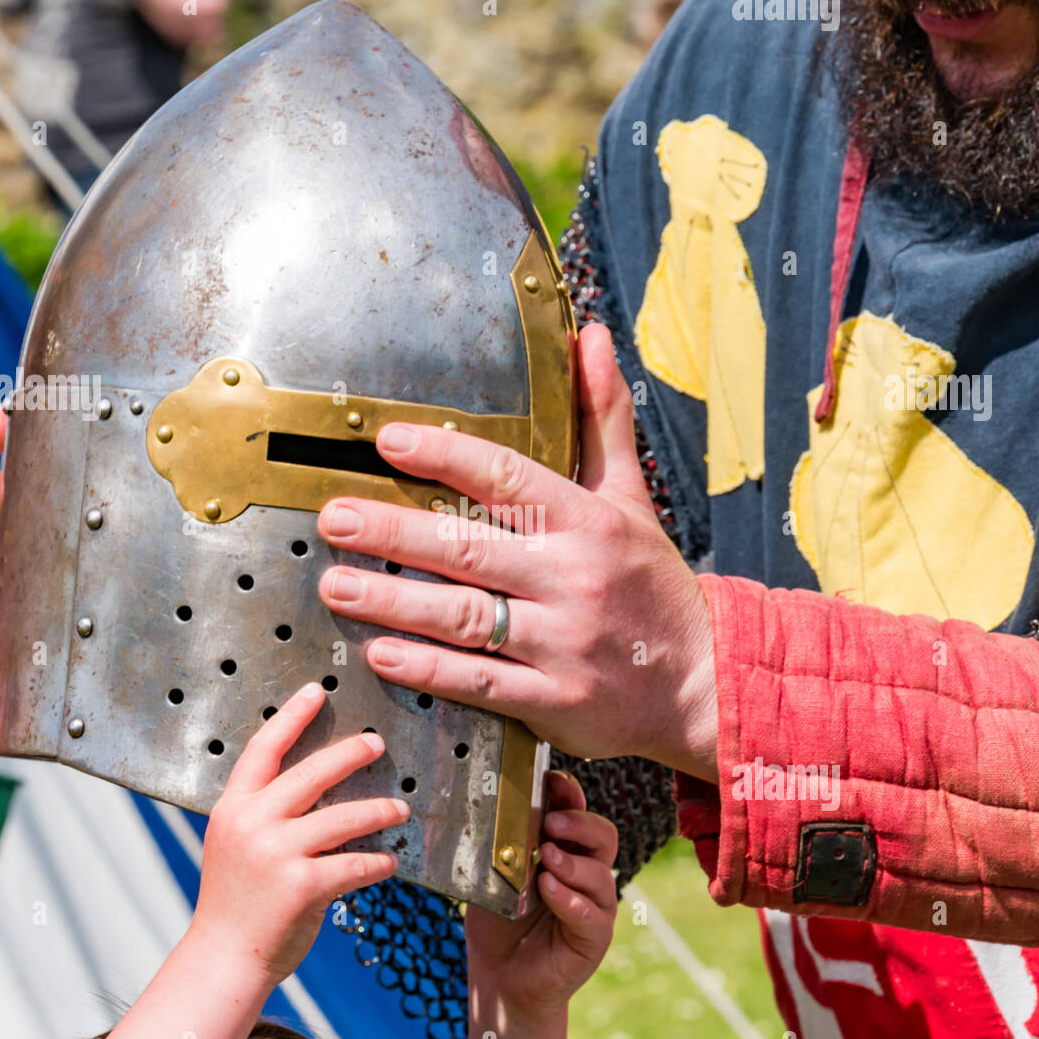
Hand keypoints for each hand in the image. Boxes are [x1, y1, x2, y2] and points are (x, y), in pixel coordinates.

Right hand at [195, 682, 406, 987]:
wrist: (223, 958)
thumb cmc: (236, 901)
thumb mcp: (235, 843)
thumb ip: (264, 812)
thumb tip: (316, 783)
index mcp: (234, 808)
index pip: (264, 748)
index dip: (292, 716)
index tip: (317, 691)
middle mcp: (252, 823)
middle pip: (312, 773)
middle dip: (351, 754)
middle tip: (376, 744)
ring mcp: (276, 854)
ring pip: (343, 817)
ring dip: (378, 809)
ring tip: (399, 808)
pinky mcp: (302, 886)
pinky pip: (354, 863)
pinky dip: (377, 862)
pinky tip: (390, 861)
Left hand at [316, 322, 717, 777]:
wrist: (703, 682)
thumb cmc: (654, 586)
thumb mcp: (632, 499)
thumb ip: (602, 420)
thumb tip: (590, 338)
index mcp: (590, 523)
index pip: (507, 479)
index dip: (444, 456)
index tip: (389, 442)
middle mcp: (573, 578)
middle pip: (469, 548)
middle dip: (394, 532)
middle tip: (335, 519)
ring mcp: (562, 642)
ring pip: (464, 615)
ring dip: (394, 601)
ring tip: (337, 585)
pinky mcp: (554, 700)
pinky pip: (480, 681)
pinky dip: (428, 669)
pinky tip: (381, 654)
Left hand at [464, 770, 616, 1018]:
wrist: (500, 977)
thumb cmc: (499, 921)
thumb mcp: (496, 876)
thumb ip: (505, 848)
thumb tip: (497, 812)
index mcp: (566, 850)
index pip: (579, 812)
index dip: (570, 794)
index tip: (551, 781)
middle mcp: (586, 873)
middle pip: (603, 835)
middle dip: (579, 822)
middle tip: (552, 823)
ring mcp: (594, 906)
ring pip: (601, 873)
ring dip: (573, 862)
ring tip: (546, 859)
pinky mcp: (593, 938)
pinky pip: (592, 914)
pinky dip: (570, 899)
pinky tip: (549, 890)